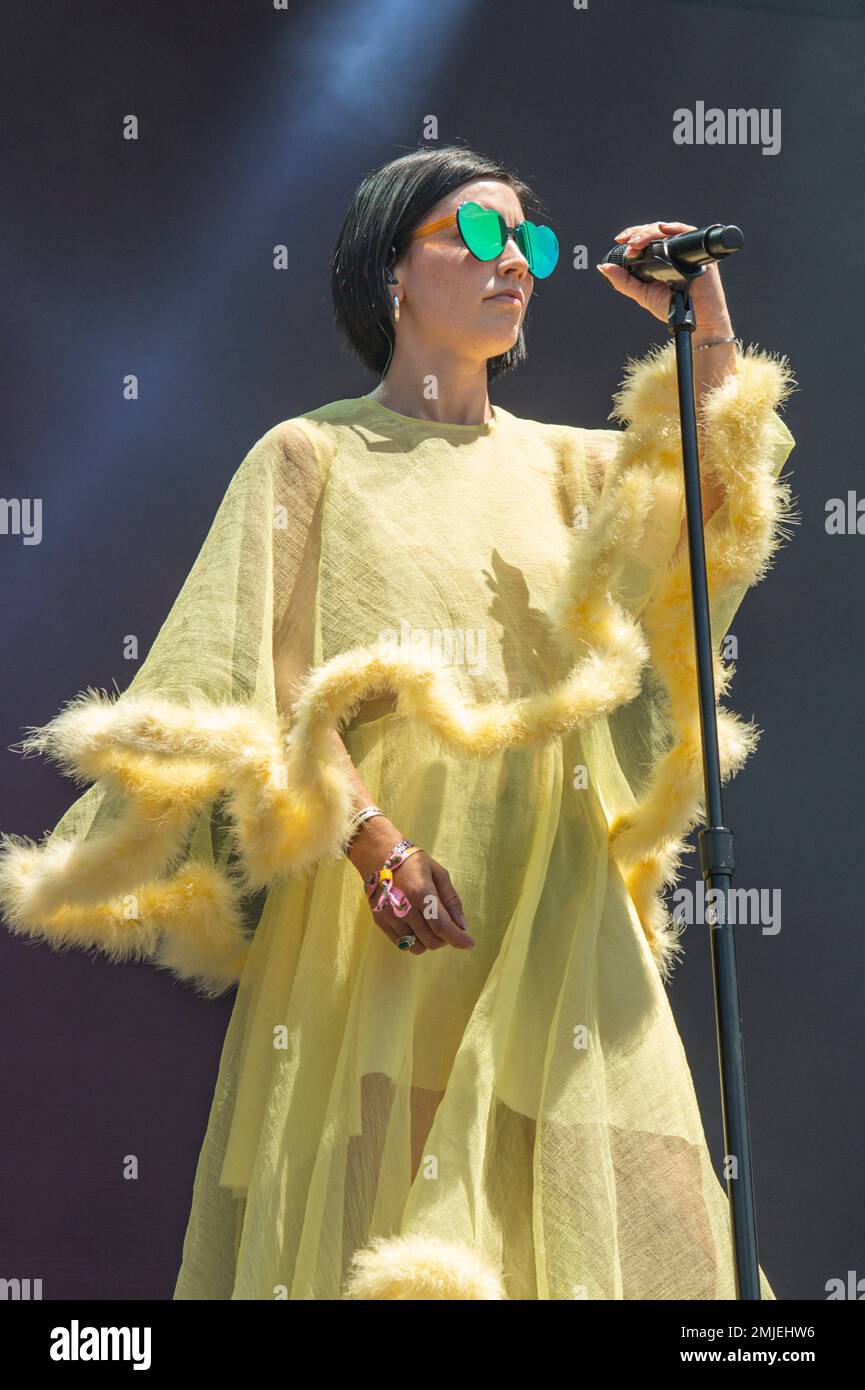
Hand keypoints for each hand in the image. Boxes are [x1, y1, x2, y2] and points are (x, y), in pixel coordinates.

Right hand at [360, 843, 474, 954]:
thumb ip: (452, 901)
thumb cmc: (413, 863)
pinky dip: (414, 940)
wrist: (379, 856)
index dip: (458, 939)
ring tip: (430, 925)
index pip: (442, 926)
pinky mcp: (380, 921)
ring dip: (429, 941)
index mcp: (421, 892)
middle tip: (447, 926)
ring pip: (418, 947)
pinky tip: (416, 926)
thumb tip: (462, 926)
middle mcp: (404, 907)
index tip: (469, 943)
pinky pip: (403, 944)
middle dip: (446, 938)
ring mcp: (390, 916)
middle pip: (432, 940)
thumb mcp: (439, 874)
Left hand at [597, 220, 732, 333]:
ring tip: (636, 242)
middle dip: (638, 233)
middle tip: (628, 242)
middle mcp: (673, 251)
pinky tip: (663, 230)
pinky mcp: (699, 253)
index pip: (646, 238)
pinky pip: (688, 233)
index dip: (633, 234)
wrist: (696, 321)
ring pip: (668, 230)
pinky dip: (675, 228)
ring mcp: (686, 251)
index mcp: (660, 258)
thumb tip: (603, 266)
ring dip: (650, 231)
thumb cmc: (671, 307)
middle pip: (655, 231)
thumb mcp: (642, 293)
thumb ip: (623, 281)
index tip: (619, 239)